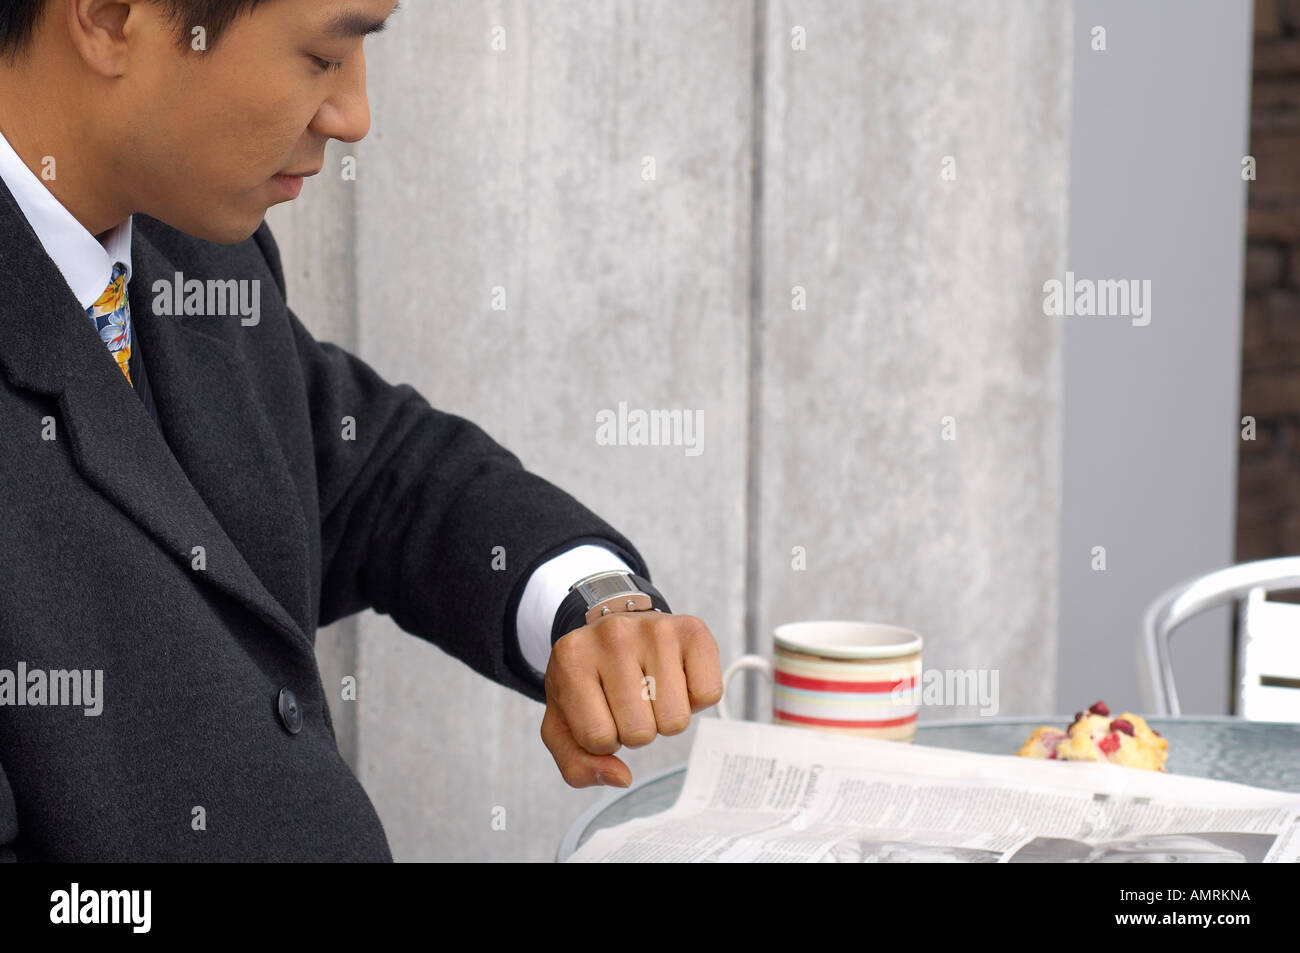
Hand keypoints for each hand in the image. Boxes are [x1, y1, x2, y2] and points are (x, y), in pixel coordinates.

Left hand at [540, 612, 722, 787]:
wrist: (612, 631)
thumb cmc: (590, 683)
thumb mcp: (564, 726)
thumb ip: (578, 767)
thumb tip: (622, 778)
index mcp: (571, 658)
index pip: (598, 738)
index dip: (604, 740)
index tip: (602, 713)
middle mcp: (612, 635)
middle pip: (640, 732)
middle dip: (636, 730)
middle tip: (629, 701)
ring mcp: (655, 628)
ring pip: (675, 720)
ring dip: (665, 718)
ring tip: (651, 690)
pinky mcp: (692, 629)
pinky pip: (708, 695)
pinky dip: (694, 700)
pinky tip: (674, 679)